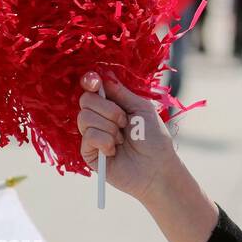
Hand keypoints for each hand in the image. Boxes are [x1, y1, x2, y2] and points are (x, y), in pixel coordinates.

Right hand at [77, 72, 178, 202]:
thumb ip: (122, 93)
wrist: (157, 167)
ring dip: (109, 127)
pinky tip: (114, 150)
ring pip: (85, 118)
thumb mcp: (142, 109)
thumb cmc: (154, 138)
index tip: (94, 82)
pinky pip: (88, 136)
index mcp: (113, 105)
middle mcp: (100, 118)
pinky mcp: (88, 152)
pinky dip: (105, 141)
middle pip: (86, 100)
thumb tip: (104, 74)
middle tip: (125, 122)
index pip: (93, 88)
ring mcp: (92, 135)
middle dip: (109, 110)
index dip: (90, 82)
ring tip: (122, 139)